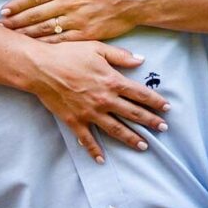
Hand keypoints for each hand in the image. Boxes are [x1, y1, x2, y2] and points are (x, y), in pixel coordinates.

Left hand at [1, 0, 160, 42]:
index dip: (18, 3)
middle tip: (1, 26)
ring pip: (45, 29)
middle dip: (16, 21)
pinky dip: (46, 45)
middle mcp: (70, 1)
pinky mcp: (88, 34)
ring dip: (26, 34)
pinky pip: (61, 41)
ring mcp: (78, 19)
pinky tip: (35, 48)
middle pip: (36, 14)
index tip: (4, 10)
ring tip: (11, 37)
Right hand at [22, 40, 169, 162]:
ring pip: (116, 129)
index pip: (140, 94)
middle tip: (164, 128)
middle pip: (133, 113)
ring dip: (131, 138)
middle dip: (150, 122)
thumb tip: (141, 60)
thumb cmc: (67, 54)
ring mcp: (90, 113)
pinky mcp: (75, 121)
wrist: (40, 68)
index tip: (167, 108)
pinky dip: (94, 151)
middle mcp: (105, 99)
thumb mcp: (96, 48)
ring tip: (144, 146)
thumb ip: (120, 56)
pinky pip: (88, 139)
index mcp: (112, 81)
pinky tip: (102, 160)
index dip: (156, 102)